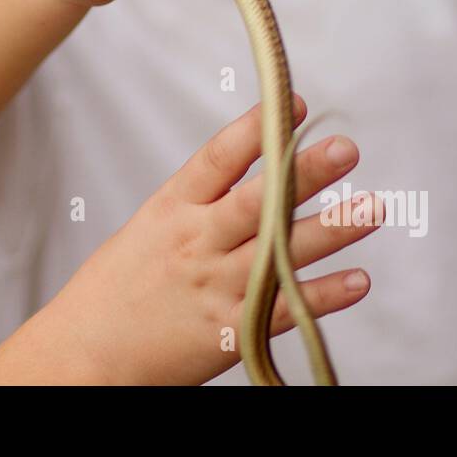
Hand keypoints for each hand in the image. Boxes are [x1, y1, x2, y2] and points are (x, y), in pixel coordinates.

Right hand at [0, 94, 382, 384]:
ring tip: (373, 208)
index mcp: (171, 208)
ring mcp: (212, 286)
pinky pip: (282, 310)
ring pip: (279, 252)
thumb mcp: (148, 229)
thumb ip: (199, 202)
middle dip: (304, 173)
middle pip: (257, 201)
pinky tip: (358, 281)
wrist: (83, 354)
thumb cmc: (115, 288)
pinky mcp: (227, 330)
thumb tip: (250, 166)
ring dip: (331, 230)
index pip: (217, 157)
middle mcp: (195, 242)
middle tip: (346, 149)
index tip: (294, 102)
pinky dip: (322, 296)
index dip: (257, 129)